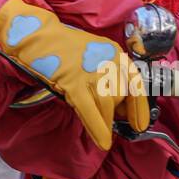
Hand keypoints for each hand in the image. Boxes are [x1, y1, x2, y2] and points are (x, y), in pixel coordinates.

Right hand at [0, 0, 149, 149]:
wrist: (38, 36)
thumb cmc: (65, 48)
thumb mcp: (95, 55)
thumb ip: (109, 75)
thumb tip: (120, 106)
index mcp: (116, 53)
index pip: (135, 84)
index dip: (138, 108)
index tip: (139, 124)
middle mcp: (108, 61)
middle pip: (119, 97)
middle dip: (114, 113)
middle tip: (107, 119)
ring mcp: (91, 71)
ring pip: (106, 106)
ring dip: (104, 121)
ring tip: (99, 128)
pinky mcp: (73, 82)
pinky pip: (90, 110)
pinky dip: (97, 128)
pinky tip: (103, 142)